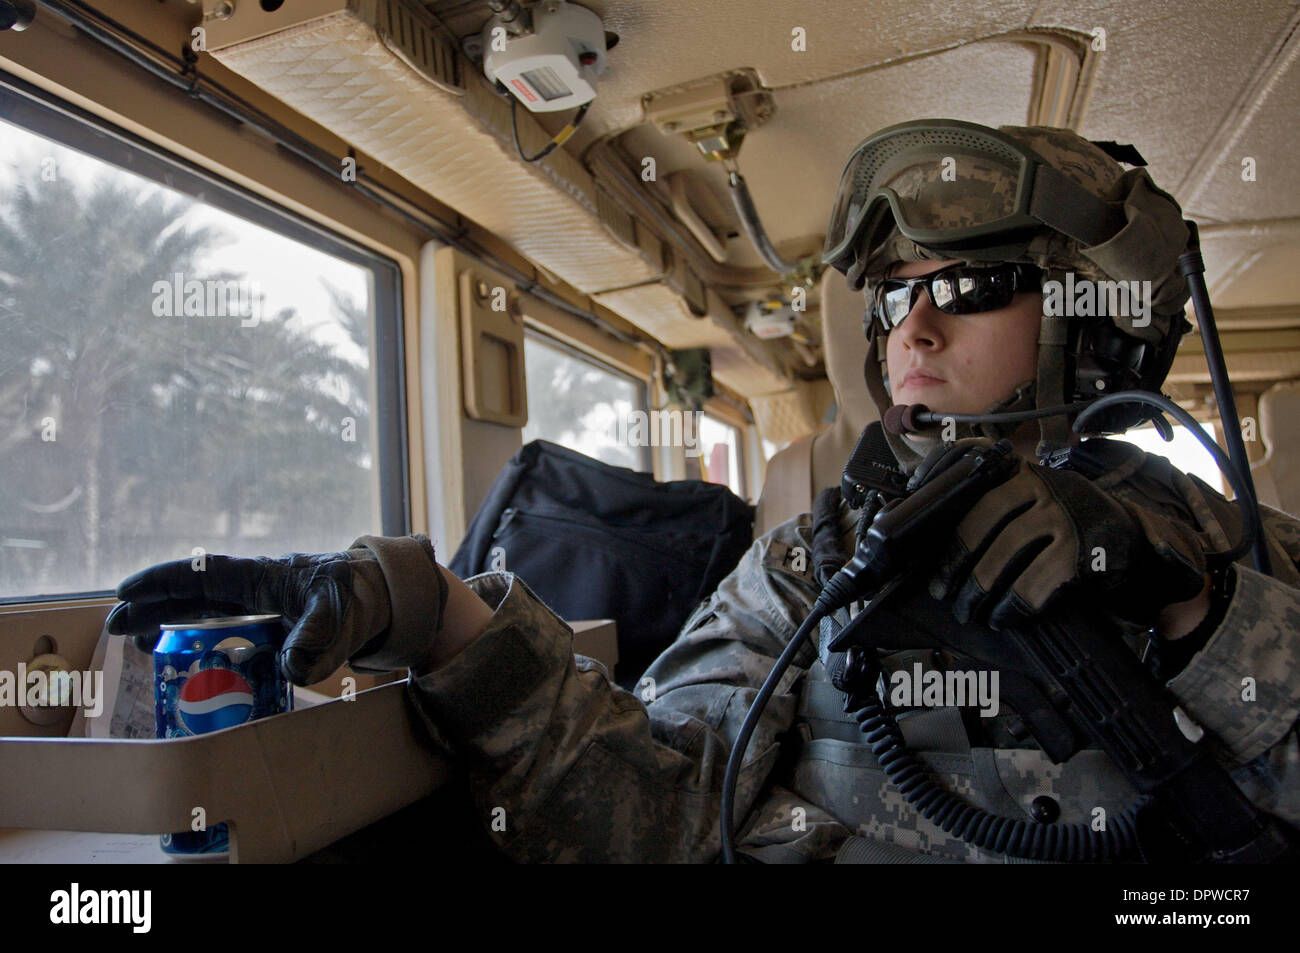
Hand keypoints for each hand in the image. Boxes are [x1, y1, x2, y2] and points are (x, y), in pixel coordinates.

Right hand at [105, 535, 447, 683]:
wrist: (390, 598)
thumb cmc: (361, 597)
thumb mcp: (338, 616)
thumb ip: (314, 641)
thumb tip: (294, 669)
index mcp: (263, 575)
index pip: (203, 575)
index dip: (163, 582)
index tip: (126, 590)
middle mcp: (257, 585)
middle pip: (193, 593)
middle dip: (152, 606)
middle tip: (113, 627)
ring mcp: (264, 602)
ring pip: (206, 609)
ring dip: (170, 622)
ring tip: (135, 642)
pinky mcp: (273, 620)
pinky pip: (227, 626)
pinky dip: (202, 637)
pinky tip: (188, 656)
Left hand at [923, 450, 1207, 630]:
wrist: (1136, 540)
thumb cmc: (1067, 526)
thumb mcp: (1032, 500)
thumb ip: (992, 504)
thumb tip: (931, 530)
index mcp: (1021, 471)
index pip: (967, 479)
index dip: (937, 503)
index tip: (912, 536)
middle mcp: (1041, 486)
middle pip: (979, 523)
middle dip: (953, 563)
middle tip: (940, 590)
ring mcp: (1063, 517)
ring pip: (1003, 554)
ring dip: (977, 590)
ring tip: (967, 610)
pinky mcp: (1081, 553)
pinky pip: (1032, 584)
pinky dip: (1010, 606)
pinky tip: (1000, 617)